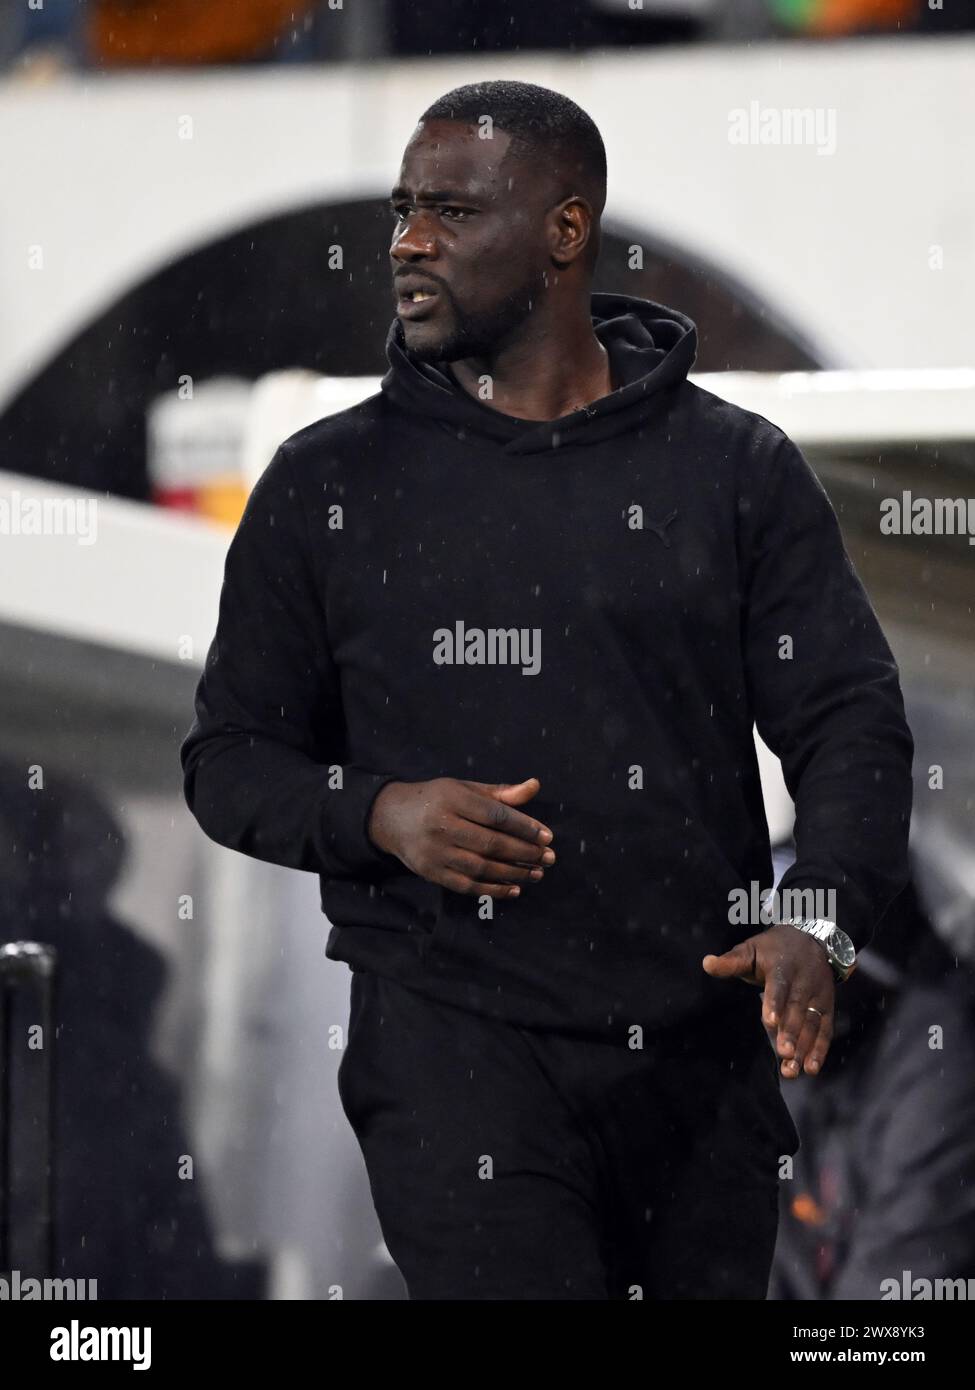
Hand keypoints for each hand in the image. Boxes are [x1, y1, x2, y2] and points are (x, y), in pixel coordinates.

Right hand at [367, 776, 554, 897]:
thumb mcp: (465, 789)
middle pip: (491, 843)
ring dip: (514, 873)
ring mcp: (435, 852)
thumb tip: (534, 786)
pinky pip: (467, 886)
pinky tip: (514, 889)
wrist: (392, 818)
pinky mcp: (431, 873)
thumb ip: (500, 793)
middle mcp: (442, 826)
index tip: (547, 836)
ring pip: (481, 867)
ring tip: (536, 873)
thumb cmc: (437, 800)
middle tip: (548, 858)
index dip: (524, 827)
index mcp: (453, 799)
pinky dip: (493, 890)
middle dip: (525, 852)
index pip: (496, 815)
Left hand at [702, 922, 834, 1078]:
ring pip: (812, 1022)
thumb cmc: (772, 949)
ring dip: (804, 1047)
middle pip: (797, 1009)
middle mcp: (803, 982)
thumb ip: (731, 961)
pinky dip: (820, 1049)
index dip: (775, 1004)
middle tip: (784, 1053)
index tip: (769, 1022)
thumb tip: (706, 963)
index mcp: (782, 967)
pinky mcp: (827, 1007)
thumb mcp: (751, 949)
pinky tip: (810, 1069)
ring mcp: (817, 995)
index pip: (779, 986)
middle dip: (791, 1032)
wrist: (811, 938)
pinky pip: (825, 1030)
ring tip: (792, 1069)